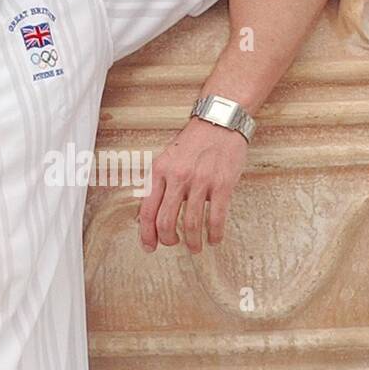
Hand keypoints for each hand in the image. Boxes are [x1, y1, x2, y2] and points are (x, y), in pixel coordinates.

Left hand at [138, 115, 248, 253]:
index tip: (149, 246)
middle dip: (167, 240)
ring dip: (192, 242)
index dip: (146, 234)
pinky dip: (214, 234)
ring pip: (191, 224)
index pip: (147, 210)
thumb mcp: (166, 159)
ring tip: (195, 247)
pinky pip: (216, 218)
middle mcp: (177, 177)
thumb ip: (157, 185)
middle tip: (172, 244)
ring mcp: (201, 181)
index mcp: (159, 171)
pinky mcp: (222, 184)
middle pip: (165, 221)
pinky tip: (214, 239)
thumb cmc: (193, 143)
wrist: (219, 122)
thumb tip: (146, 215)